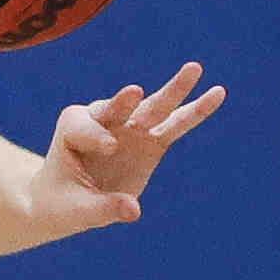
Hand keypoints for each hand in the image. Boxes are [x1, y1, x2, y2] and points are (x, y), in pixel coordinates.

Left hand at [33, 61, 225, 227]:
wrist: (67, 201)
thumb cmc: (63, 202)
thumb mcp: (77, 211)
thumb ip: (103, 209)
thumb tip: (134, 210)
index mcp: (72, 129)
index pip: (83, 126)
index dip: (96, 135)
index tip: (110, 147)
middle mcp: (101, 120)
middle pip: (117, 107)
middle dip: (126, 100)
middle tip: (135, 92)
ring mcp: (128, 127)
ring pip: (152, 108)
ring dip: (173, 91)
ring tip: (194, 69)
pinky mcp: (150, 140)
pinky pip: (174, 124)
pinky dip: (195, 111)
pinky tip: (216, 94)